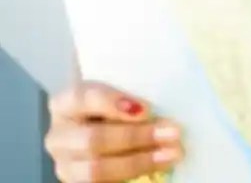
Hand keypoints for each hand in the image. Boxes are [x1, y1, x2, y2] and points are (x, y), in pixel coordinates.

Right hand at [45, 82, 181, 181]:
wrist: (104, 129)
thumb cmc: (117, 106)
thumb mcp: (121, 94)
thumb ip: (133, 100)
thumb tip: (164, 116)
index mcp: (65, 104)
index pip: (83, 98)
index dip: (112, 103)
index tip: (146, 109)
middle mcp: (59, 135)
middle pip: (92, 139)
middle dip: (136, 137)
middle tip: (173, 132)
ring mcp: (65, 164)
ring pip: (96, 169)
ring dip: (139, 162)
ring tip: (172, 154)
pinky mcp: (76, 182)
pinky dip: (134, 175)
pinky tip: (159, 166)